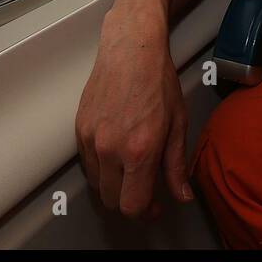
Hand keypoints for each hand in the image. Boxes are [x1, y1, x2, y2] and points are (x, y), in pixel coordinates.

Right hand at [75, 10, 193, 218]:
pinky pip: (87, 162)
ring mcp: (91, 139)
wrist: (131, 50)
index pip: (132, 205)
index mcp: (139, 151)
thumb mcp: (178, 124)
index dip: (145, 211)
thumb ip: (176, 166)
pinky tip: (116, 151)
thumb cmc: (158, 82)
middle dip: (128, 200)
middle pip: (111, 200)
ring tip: (130, 168)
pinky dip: (100, 166)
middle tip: (144, 189)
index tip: (154, 205)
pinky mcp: (79, 129)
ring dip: (113, 183)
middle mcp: (110, 149)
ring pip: (96, 183)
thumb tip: (182, 196)